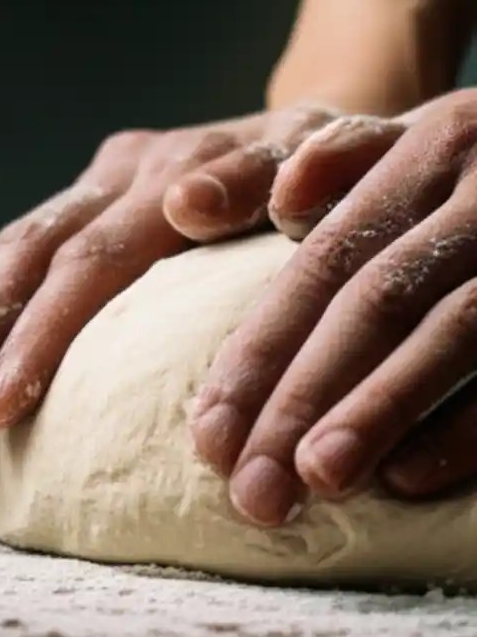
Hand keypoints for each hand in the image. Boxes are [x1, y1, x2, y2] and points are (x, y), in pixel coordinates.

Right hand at [0, 107, 342, 477]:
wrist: (317, 140)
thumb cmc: (338, 175)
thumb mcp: (339, 164)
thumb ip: (281, 175)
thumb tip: (191, 204)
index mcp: (172, 168)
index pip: (89, 258)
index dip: (37, 337)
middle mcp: (118, 175)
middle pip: (21, 261)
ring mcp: (92, 191)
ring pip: (4, 266)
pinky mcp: (80, 215)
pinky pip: (17, 271)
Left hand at [190, 88, 476, 525]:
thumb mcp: (411, 147)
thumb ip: (320, 168)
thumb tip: (188, 201)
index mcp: (430, 147)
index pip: (325, 263)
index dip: (263, 351)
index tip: (209, 435)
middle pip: (376, 302)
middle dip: (304, 399)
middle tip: (253, 489)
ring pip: (455, 328)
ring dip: (379, 410)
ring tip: (317, 479)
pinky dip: (470, 425)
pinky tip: (409, 477)